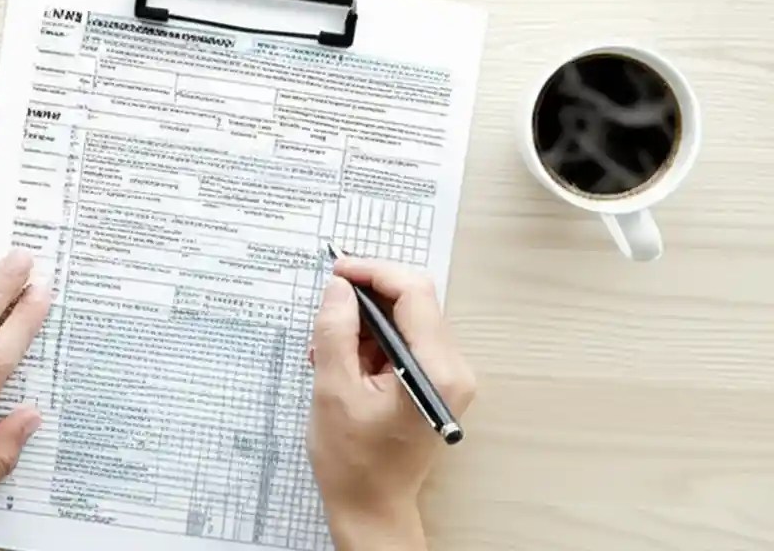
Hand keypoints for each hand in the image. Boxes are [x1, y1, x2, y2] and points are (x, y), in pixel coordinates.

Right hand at [307, 258, 476, 550]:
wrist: (372, 507)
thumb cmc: (353, 461)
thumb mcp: (333, 389)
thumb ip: (336, 331)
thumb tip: (339, 288)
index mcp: (435, 370)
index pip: (413, 292)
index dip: (373, 272)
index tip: (336, 271)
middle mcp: (453, 369)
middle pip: (413, 303)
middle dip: (365, 301)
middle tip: (325, 315)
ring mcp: (447, 378)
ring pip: (406, 322)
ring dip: (364, 326)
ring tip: (327, 352)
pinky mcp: (436, 384)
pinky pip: (405, 343)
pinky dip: (372, 344)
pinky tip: (343, 364)